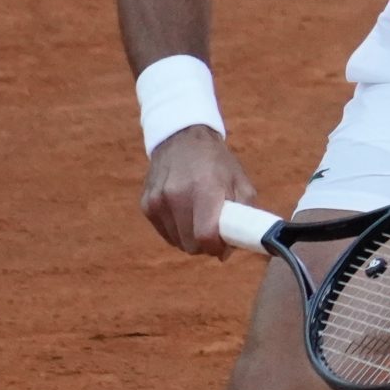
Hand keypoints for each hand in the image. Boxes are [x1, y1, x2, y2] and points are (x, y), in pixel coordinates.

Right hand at [139, 125, 257, 256]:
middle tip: (213, 230)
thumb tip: (226, 252)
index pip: (205, 236)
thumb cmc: (216, 162)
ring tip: (199, 217)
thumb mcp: (240, 182)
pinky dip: (177, 230)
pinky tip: (184, 212)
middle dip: (205, 245)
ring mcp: (157, 200)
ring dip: (190, 237)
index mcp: (205, 189)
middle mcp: (176, 195)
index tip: (223, 244)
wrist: (181, 137)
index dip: (216, 247)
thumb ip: (243, 217)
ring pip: (177, 242)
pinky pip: (165, 233)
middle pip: (191, 245)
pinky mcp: (146, 204)